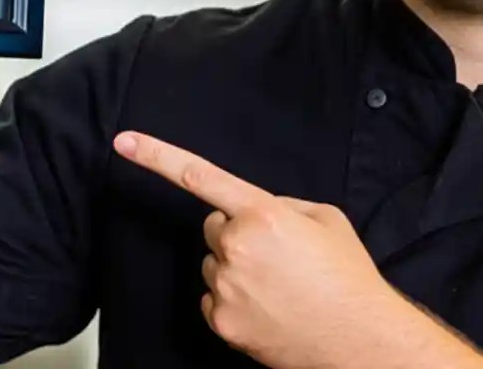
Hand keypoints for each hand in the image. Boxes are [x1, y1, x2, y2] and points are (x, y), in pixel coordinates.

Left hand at [113, 130, 408, 368]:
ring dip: (237, 268)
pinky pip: (212, 298)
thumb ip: (282, 205)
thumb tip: (259, 211)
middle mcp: (236, 246)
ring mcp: (225, 286)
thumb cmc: (347, 279)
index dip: (156, 155)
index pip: (201, 177)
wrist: (358, 340)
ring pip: (214, 264)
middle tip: (276, 254)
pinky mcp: (220, 320)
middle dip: (237, 232)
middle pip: (215, 227)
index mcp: (262, 214)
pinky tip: (268, 307)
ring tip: (280, 285)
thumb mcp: (326, 219)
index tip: (124, 142)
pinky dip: (233, 300)